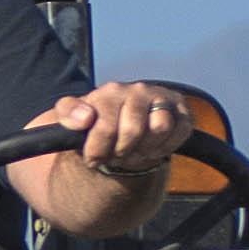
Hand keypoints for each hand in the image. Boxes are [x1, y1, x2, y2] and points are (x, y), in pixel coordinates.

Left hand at [56, 80, 211, 185]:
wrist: (122, 129)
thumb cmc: (96, 125)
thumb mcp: (71, 119)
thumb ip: (67, 114)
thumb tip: (85, 118)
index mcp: (109, 92)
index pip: (106, 126)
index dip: (98, 149)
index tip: (93, 158)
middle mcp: (137, 91)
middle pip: (133, 131)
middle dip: (122, 152)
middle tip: (116, 156)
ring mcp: (160, 99)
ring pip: (160, 128)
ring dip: (145, 149)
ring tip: (134, 152)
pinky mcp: (181, 111)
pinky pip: (181, 130)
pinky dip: (166, 146)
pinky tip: (152, 148)